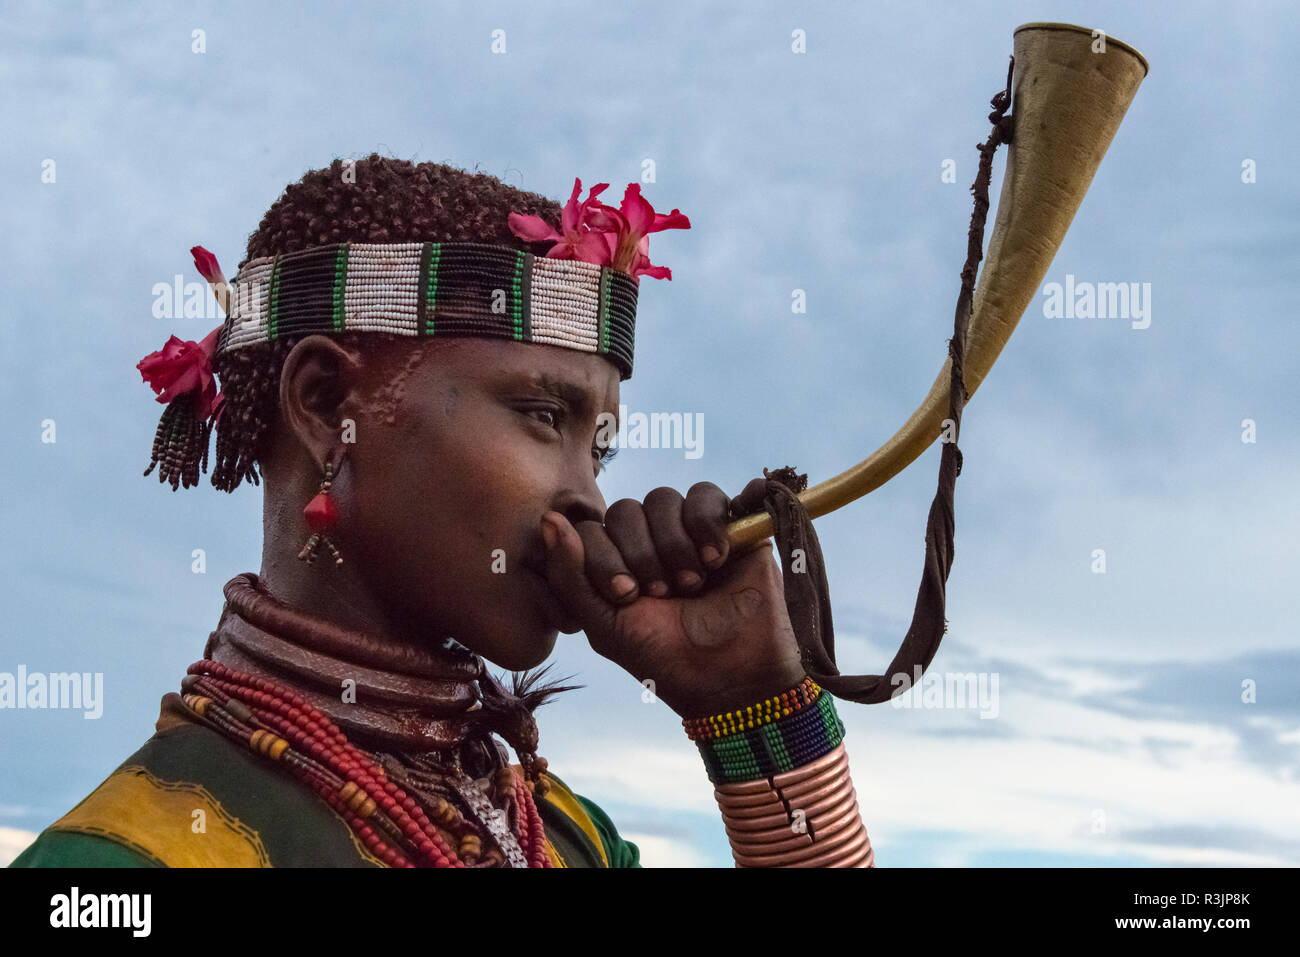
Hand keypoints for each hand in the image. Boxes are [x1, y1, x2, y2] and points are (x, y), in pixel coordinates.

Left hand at [539, 478, 806, 717]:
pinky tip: (715, 559)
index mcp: (616, 565)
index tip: (628, 596)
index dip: (604, 557)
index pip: (591, 528)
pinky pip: (706, 494)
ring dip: (673, 544)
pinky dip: (706, 523)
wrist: (730, 677)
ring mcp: (689, 532)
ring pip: (663, 498)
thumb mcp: (603, 625)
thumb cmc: (663, 657)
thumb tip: (549, 519)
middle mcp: (650, 544)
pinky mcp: (730, 526)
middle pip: (625, 510)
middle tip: (663, 593)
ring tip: (692, 583)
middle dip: (640, 553)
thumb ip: (570, 575)